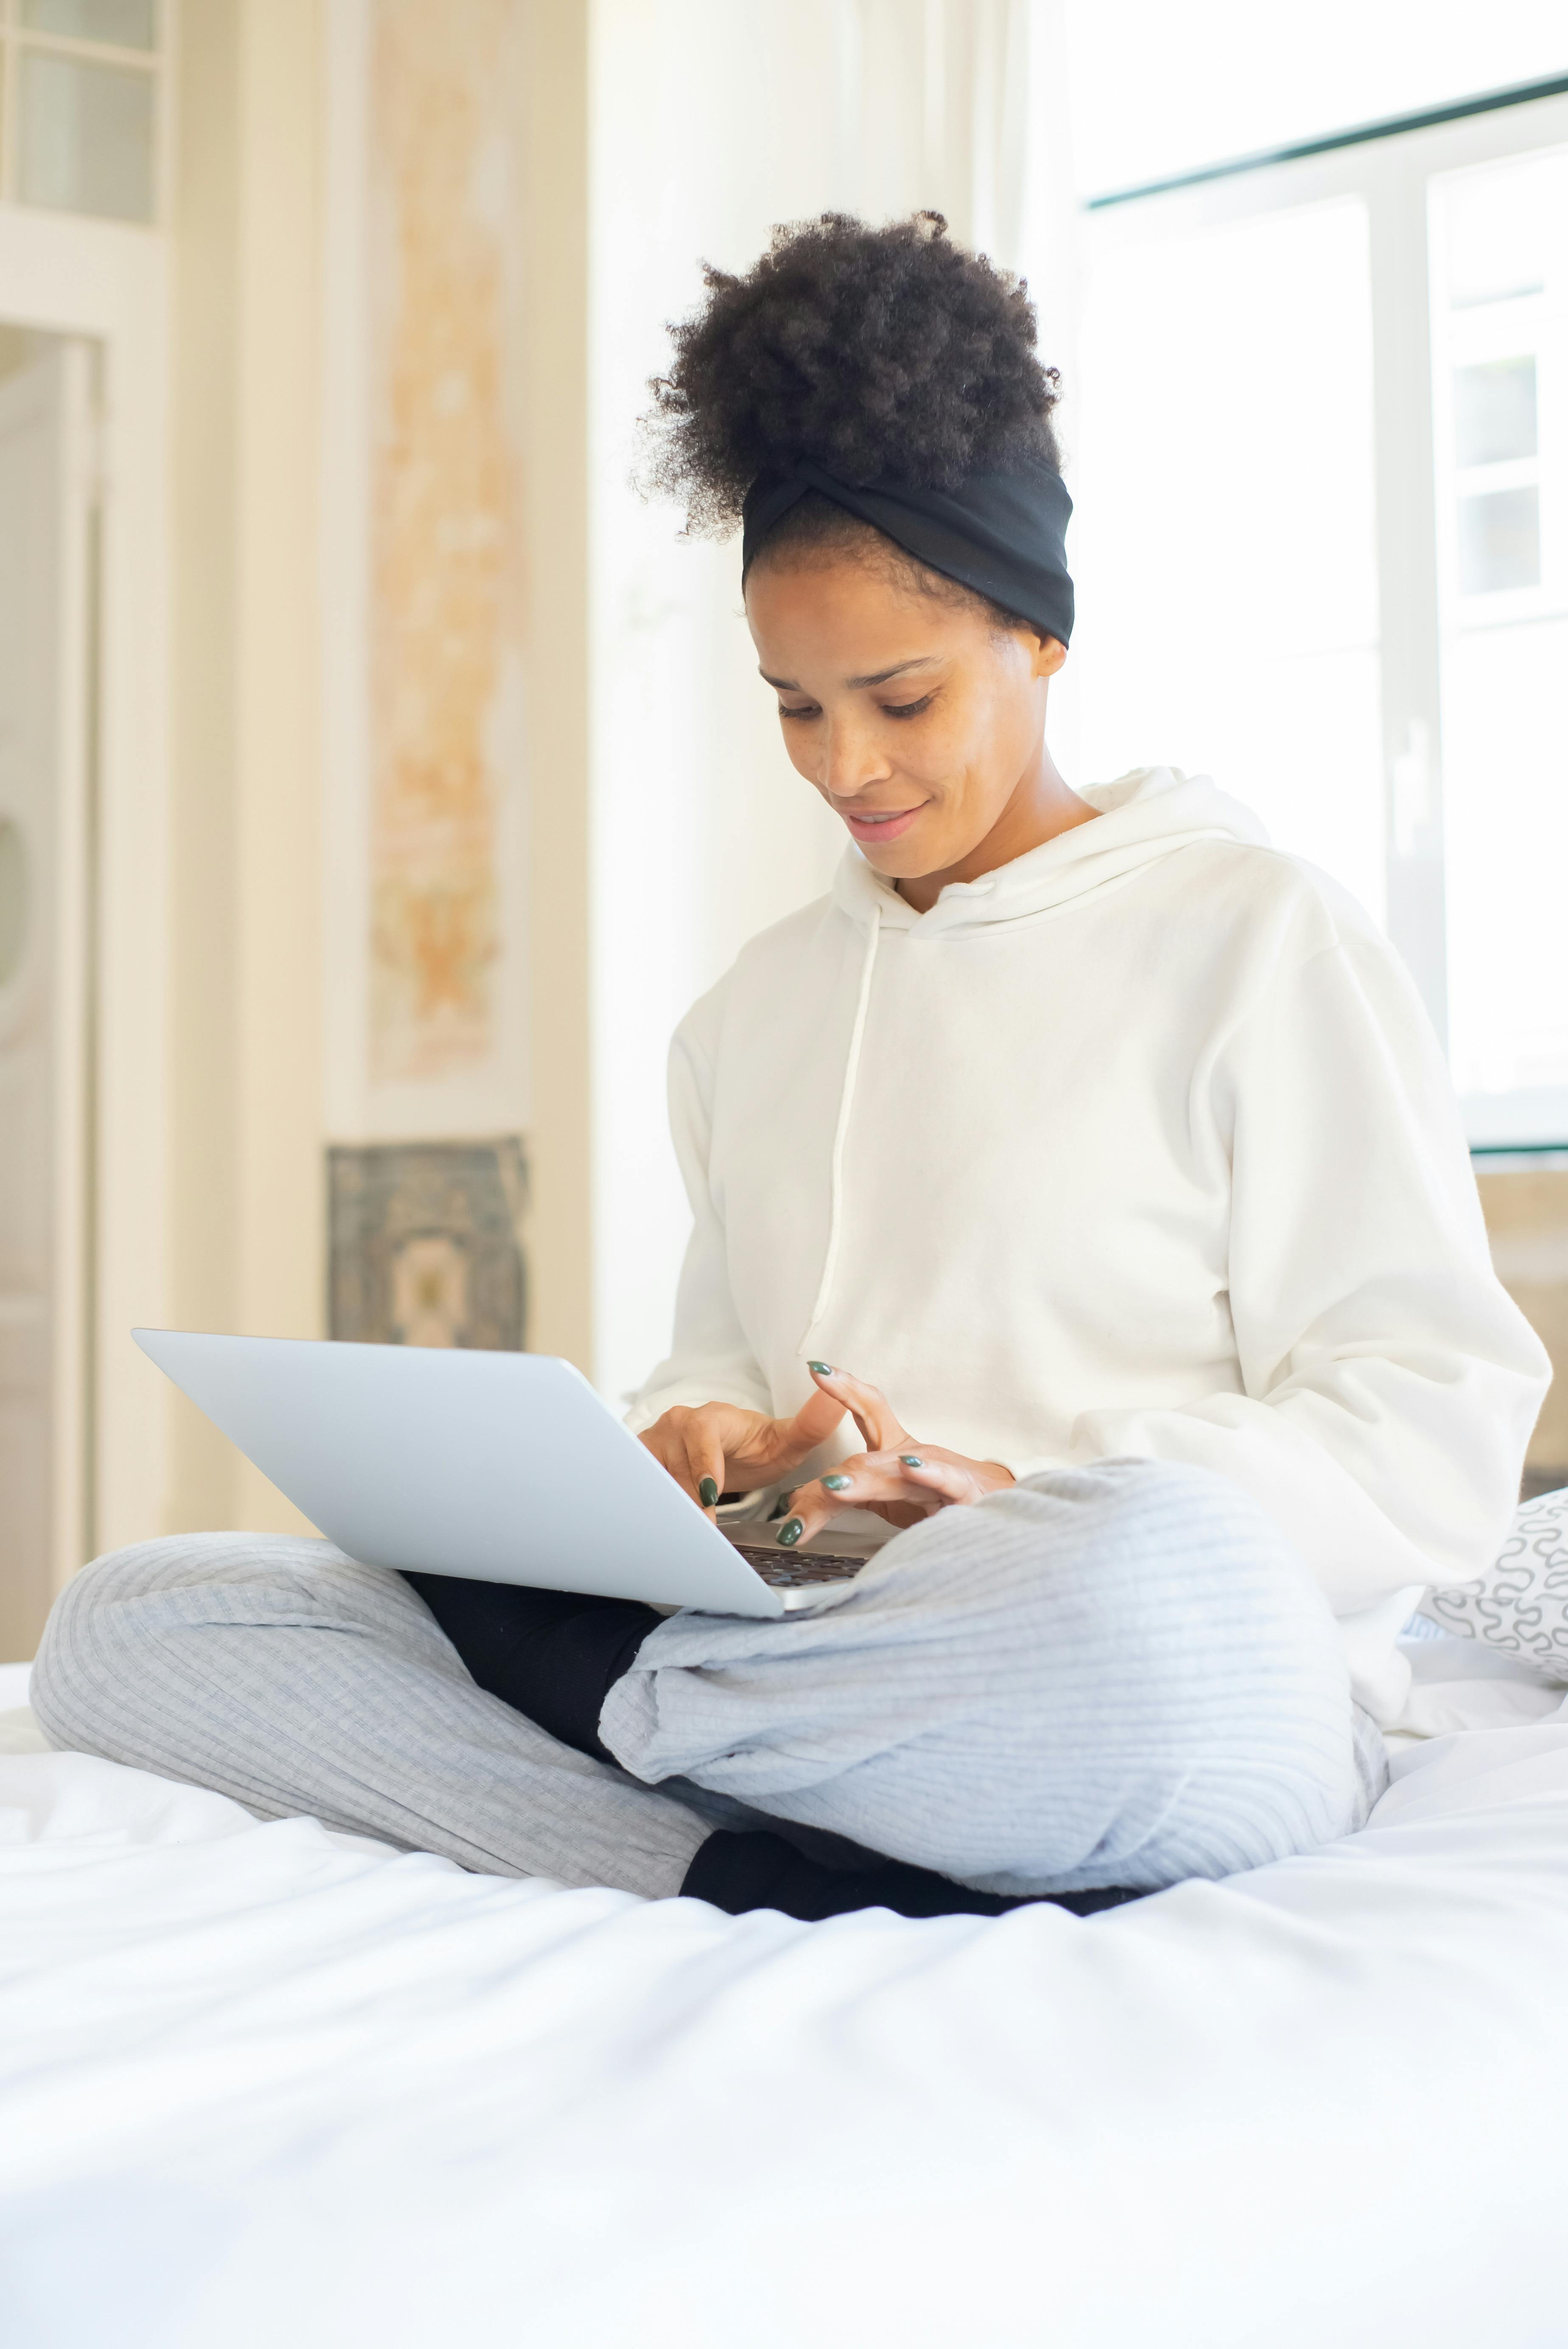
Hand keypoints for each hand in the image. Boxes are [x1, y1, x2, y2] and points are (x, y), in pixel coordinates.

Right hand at [637, 1385, 848, 1512]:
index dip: (704, 1465)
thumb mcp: (787, 1443)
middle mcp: (678, 1423)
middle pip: (676, 1463)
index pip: (700, 1435)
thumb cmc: (757, 1450)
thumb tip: (834, 1394)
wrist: (732, 1455)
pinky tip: (669, 1523)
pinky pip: (641, 1484)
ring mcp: (657, 1441)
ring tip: (692, 1532)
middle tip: (706, 1528)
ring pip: (656, 1477)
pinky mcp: (643, 1460)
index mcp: (712, 1416)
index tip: (712, 1494)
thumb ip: (811, 1425)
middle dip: (690, 1498)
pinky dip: (654, 1505)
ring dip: (674, 1506)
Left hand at [773, 1363, 1014, 1546]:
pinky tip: (910, 1467)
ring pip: (896, 1474)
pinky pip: (947, 1483)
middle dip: (831, 1481)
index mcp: (896, 1452)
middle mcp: (916, 1455)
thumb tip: (797, 1502)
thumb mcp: (890, 1498)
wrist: (1008, 1512)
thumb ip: (848, 1495)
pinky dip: (930, 1473)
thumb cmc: (947, 1501)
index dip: (844, 1387)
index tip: (817, 1368)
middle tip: (793, 1499)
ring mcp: (940, 1472)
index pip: (868, 1410)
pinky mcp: (967, 1494)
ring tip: (832, 1488)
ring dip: (863, 1480)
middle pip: (866, 1461)